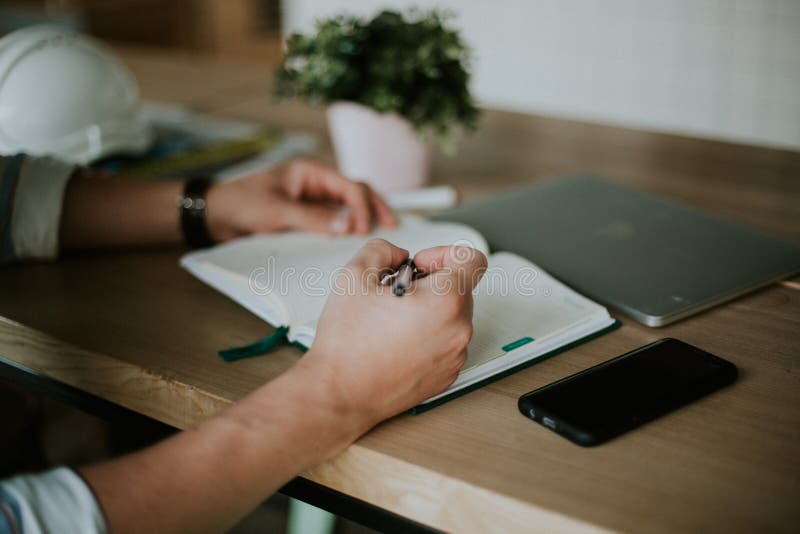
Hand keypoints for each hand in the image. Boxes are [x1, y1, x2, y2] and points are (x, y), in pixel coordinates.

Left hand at [206, 159, 395, 240]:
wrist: (215, 216)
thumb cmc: (241, 203)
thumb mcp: (278, 211)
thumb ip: (313, 218)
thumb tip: (346, 226)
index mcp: (310, 172)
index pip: (348, 186)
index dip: (362, 206)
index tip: (363, 229)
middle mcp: (315, 184)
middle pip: (356, 190)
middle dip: (375, 206)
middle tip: (391, 224)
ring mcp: (312, 200)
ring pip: (348, 204)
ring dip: (365, 215)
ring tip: (381, 230)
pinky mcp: (306, 215)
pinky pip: (333, 219)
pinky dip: (348, 226)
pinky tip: (356, 239)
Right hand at [298, 239, 487, 432]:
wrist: (340, 394)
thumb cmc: (347, 344)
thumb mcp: (355, 275)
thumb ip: (382, 249)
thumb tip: (397, 255)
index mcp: (446, 300)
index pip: (472, 259)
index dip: (443, 254)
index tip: (419, 266)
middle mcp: (458, 329)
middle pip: (461, 288)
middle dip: (430, 283)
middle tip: (395, 294)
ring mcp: (455, 355)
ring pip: (453, 316)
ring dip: (429, 309)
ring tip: (393, 319)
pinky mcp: (447, 375)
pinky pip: (447, 342)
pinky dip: (428, 335)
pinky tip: (397, 341)